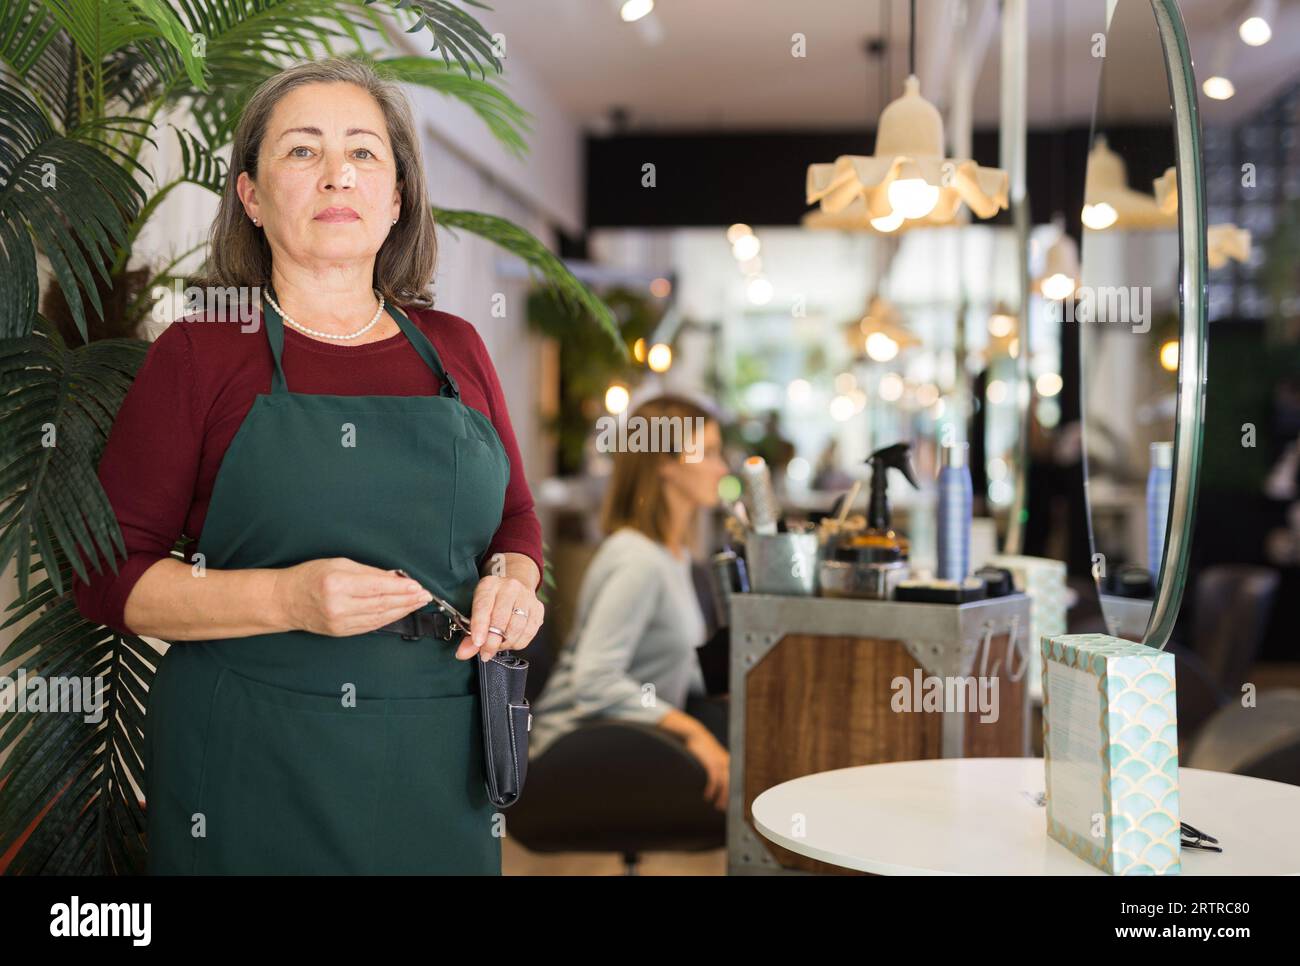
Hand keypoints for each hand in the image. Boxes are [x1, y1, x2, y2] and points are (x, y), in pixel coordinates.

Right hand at [276, 557, 430, 636]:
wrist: (285, 600)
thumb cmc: (310, 576)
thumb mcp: (339, 563)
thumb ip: (369, 572)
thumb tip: (394, 577)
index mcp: (338, 583)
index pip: (377, 587)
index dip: (400, 588)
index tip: (417, 585)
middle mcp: (339, 605)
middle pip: (381, 604)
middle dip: (407, 600)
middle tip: (425, 595)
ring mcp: (340, 622)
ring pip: (379, 617)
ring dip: (402, 610)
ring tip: (418, 603)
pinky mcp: (341, 632)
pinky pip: (371, 625)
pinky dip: (389, 618)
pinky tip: (400, 612)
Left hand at [458, 572, 543, 661]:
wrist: (516, 587)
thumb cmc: (493, 601)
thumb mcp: (476, 610)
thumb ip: (469, 633)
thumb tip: (464, 653)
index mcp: (490, 585)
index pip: (483, 606)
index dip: (480, 627)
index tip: (477, 643)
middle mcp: (510, 588)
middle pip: (501, 619)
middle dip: (492, 641)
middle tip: (486, 653)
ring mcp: (526, 597)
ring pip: (517, 628)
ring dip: (506, 643)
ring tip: (498, 646)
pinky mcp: (538, 609)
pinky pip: (529, 632)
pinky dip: (518, 643)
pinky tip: (510, 642)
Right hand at [683, 730, 729, 810]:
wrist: (695, 734)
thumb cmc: (702, 748)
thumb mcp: (713, 756)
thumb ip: (717, 766)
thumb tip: (717, 781)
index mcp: (728, 762)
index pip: (735, 781)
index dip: (734, 793)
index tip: (731, 804)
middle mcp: (727, 763)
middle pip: (733, 785)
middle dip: (729, 798)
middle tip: (724, 808)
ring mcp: (720, 763)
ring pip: (726, 784)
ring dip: (722, 797)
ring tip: (717, 806)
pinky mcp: (711, 763)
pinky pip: (714, 780)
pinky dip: (712, 790)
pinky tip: (708, 796)